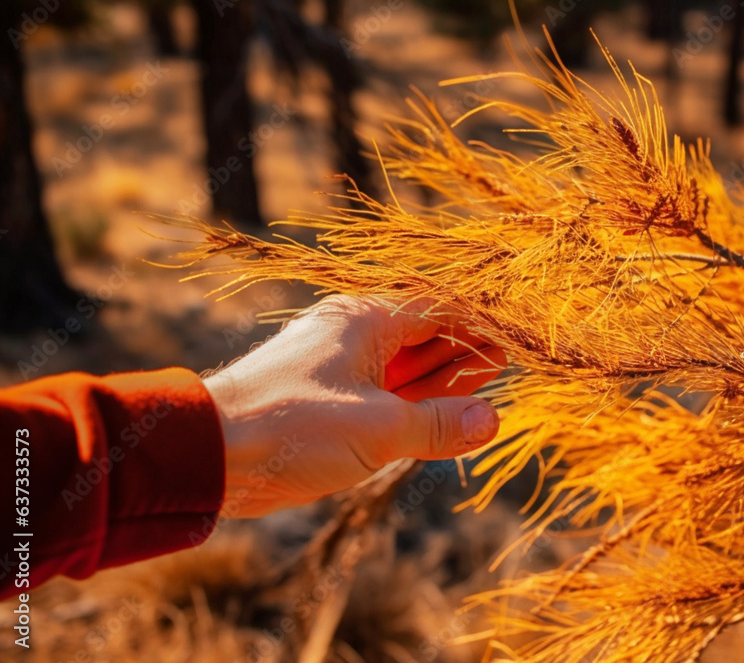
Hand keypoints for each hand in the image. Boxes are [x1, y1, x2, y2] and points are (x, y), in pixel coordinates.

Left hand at [202, 296, 506, 517]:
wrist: (209, 453)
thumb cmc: (291, 425)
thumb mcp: (376, 427)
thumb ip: (438, 424)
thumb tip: (491, 420)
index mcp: (365, 321)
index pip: (439, 309)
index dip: (480, 321)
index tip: (515, 331)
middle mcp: (355, 337)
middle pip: (425, 335)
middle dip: (467, 347)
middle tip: (512, 356)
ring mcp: (342, 370)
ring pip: (406, 367)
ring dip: (445, 377)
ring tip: (490, 378)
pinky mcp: (331, 404)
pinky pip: (387, 395)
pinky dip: (417, 403)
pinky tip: (444, 412)